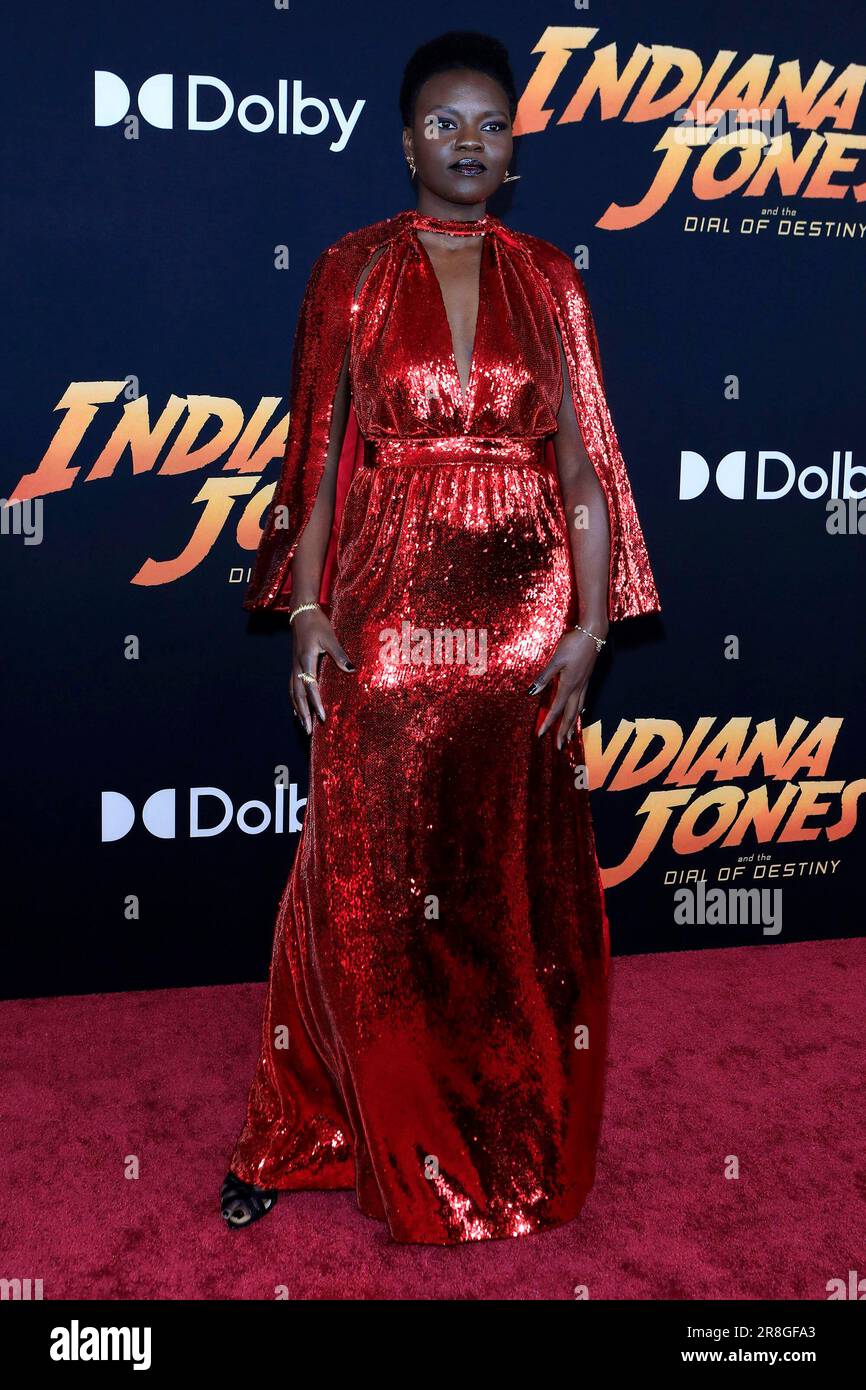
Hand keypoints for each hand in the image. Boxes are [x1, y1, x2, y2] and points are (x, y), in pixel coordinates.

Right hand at [290, 606, 354, 732]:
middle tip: (308, 731)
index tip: (322, 717)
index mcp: (306, 660)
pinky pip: (292, 687)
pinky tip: (296, 709)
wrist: (301, 613)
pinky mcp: (294, 666)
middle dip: (303, 713)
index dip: (316, 703)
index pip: (310, 687)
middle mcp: (297, 667)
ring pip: (293, 693)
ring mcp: (294, 667)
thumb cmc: (317, 624)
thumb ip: (339, 655)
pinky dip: (294, 700)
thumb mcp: (330, 638)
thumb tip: (351, 670)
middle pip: (298, 695)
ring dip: (298, 710)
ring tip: (302, 724)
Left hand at [527, 627, 604, 749]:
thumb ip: (544, 677)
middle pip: (570, 715)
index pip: (557, 709)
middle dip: (564, 731)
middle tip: (559, 746)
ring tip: (568, 737)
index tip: (541, 735)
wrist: (594, 633)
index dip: (548, 722)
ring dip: (572, 724)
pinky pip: (582, 701)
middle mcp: (578, 688)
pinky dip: (578, 712)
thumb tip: (532, 692)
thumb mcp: (556, 659)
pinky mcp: (587, 679)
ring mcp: (584, 684)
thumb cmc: (573, 644)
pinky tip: (578, 713)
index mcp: (569, 685)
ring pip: (578, 710)